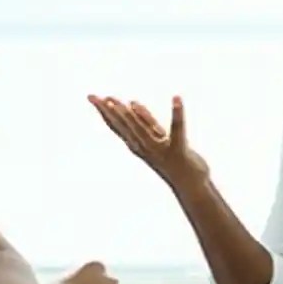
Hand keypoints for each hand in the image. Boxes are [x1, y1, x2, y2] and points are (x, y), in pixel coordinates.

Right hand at [88, 94, 208, 185]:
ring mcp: (161, 150)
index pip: (117, 126)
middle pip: (126, 127)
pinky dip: (178, 114)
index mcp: (138, 144)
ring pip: (145, 130)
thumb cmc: (173, 160)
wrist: (190, 186)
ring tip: (128, 101)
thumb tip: (131, 103)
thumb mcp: (157, 138)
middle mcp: (145, 148)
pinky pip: (178, 130)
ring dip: (137, 115)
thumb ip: (145, 121)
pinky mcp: (179, 151)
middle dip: (112, 112)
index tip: (92, 97)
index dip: (103, 112)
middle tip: (99, 97)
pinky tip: (177, 98)